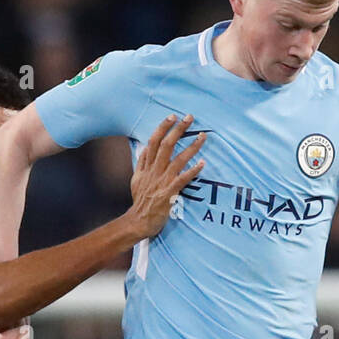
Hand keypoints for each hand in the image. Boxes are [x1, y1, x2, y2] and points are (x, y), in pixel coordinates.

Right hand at [125, 114, 204, 238]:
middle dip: (178, 130)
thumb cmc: (140, 201)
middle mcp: (153, 171)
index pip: (153, 141)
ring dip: (191, 147)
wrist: (138, 221)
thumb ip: (141, 163)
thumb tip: (144, 147)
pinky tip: (202, 163)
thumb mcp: (136, 179)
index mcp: (145, 167)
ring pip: (177, 159)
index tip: (172, 117)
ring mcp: (162, 182)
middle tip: (189, 118)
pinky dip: (193, 171)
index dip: (163, 127)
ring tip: (203, 137)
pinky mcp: (169, 193)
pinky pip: (183, 179)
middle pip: (166, 145)